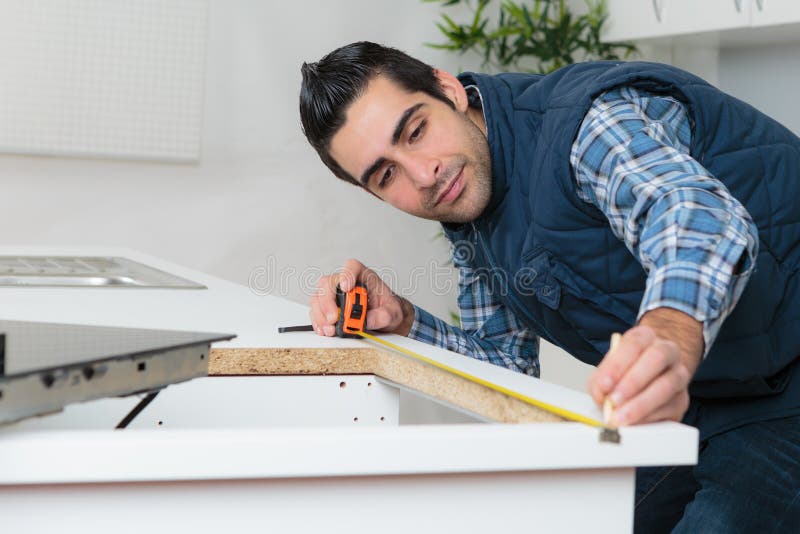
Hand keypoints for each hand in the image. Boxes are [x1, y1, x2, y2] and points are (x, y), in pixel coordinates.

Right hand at [309, 258, 414, 336]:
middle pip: (328, 283)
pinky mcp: (328, 308)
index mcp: (363, 277)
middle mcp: (346, 283)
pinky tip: (324, 330)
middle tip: (333, 318)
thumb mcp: (393, 312)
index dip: (347, 275)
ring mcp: (335, 295)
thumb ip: (384, 315)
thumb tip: (368, 320)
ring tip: (330, 328)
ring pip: (318, 297)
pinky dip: (318, 322)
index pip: (352, 267)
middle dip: (327, 302)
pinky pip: (316, 311)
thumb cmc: (387, 309)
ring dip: (320, 315)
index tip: (346, 287)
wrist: (385, 318)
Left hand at [588, 308, 703, 425]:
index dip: (617, 365)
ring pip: (666, 385)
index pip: (634, 344)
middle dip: (632, 382)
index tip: (604, 385)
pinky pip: (670, 407)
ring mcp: (678, 374)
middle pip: (656, 359)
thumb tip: (601, 396)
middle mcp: (666, 351)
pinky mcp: (682, 398)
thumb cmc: (627, 370)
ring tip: (621, 417)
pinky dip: (649, 416)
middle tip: (614, 401)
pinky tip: (635, 422)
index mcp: (645, 337)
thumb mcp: (609, 368)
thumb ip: (600, 380)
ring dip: (641, 404)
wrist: (653, 375)